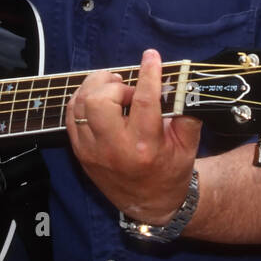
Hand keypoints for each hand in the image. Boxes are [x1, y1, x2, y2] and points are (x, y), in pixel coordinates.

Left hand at [67, 48, 202, 224]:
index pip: (144, 101)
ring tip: (113, 89)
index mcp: (145, 147)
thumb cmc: (171, 170)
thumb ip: (186, 111)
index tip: (151, 56)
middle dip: (113, 85)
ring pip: (80, 105)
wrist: (150, 204)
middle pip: (99, 101)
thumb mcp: (188, 144)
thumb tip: (182, 81)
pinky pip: (71, 115)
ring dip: (96, 88)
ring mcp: (93, 151)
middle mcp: (115, 149)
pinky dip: (82, 99)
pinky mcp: (81, 152)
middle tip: (126, 90)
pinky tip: (98, 98)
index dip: (148, 74)